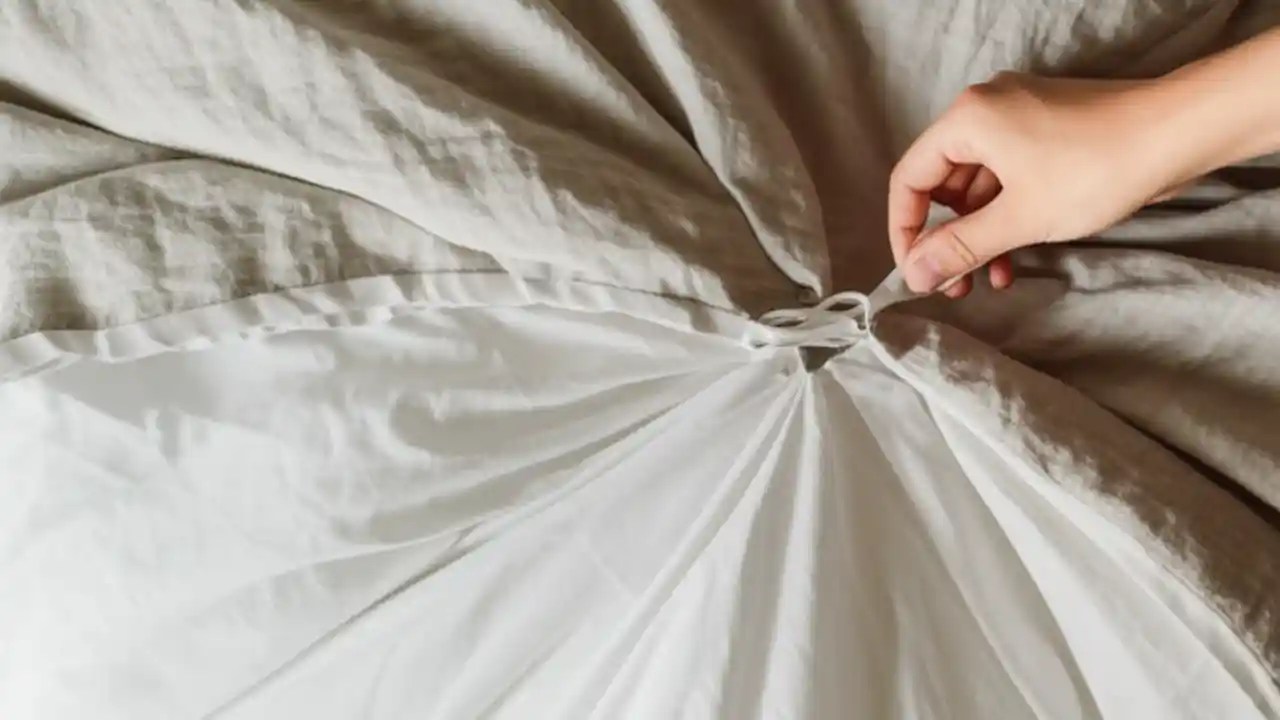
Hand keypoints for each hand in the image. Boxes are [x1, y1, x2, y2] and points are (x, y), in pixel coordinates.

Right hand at [888, 73, 1189, 296]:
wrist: (1180, 132)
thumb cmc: (1097, 167)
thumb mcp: (1019, 218)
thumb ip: (959, 247)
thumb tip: (913, 275)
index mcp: (966, 120)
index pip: (910, 179)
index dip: (904, 231)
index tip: (916, 272)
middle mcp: (985, 110)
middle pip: (942, 183)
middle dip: (946, 239)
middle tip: (954, 285)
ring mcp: (1019, 116)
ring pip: (977, 186)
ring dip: (979, 235)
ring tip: (990, 280)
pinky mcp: (1047, 129)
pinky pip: (1008, 176)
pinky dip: (1006, 215)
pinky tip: (1016, 255)